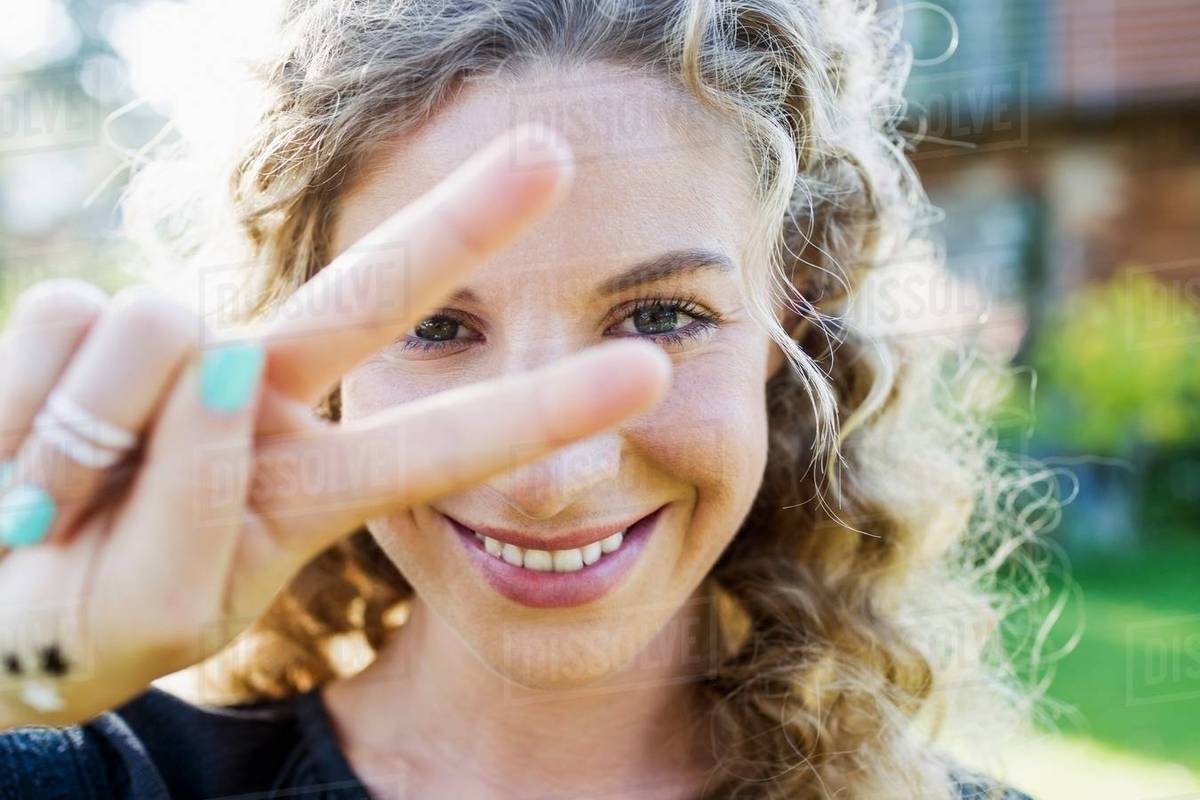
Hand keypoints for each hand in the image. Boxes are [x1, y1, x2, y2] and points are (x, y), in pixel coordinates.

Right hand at [0, 124, 671, 727]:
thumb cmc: (76, 620)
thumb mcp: (156, 615)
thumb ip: (193, 519)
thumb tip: (216, 358)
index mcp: (310, 482)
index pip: (441, 443)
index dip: (541, 410)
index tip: (650, 371)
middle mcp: (259, 399)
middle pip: (374, 296)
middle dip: (466, 225)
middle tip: (560, 152)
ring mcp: (175, 352)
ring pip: (167, 334)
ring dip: (88, 442)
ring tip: (51, 508)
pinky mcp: (79, 316)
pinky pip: (64, 328)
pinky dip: (16, 415)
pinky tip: (15, 458)